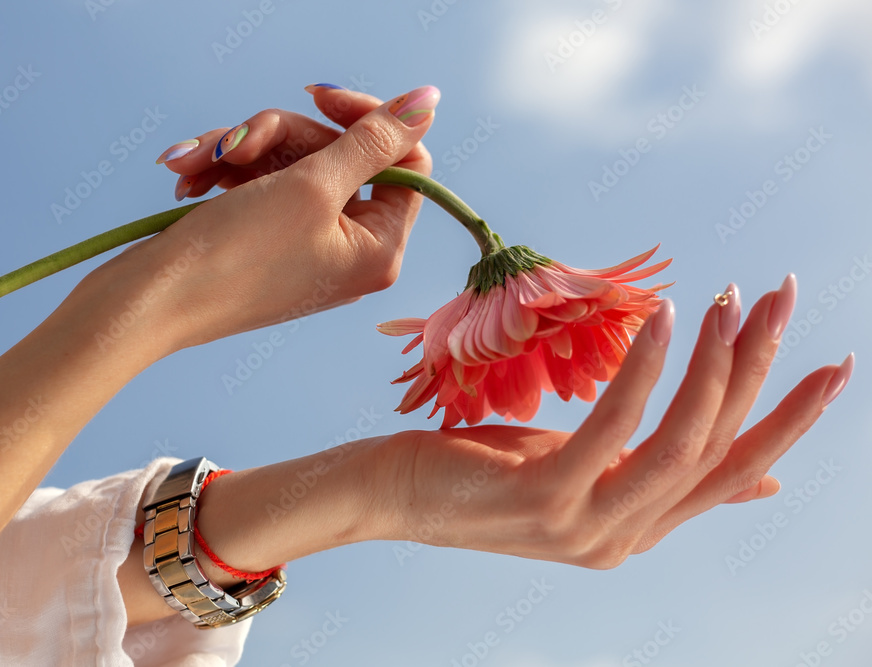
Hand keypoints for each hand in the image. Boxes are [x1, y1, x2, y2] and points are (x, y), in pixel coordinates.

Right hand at [91, 85, 440, 354]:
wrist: (149, 304)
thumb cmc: (234, 256)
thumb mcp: (312, 187)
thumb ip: (372, 142)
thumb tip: (426, 104)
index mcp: (379, 248)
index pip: (404, 161)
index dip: (364, 120)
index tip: (316, 97)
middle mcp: (348, 250)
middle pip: (339, 155)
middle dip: (280, 136)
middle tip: (237, 144)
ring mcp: (304, 245)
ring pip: (291, 162)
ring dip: (241, 149)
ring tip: (198, 164)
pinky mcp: (264, 239)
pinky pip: (259, 182)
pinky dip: (225, 171)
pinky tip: (190, 177)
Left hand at [374, 276, 853, 566]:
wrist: (395, 496)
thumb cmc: (487, 472)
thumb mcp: (586, 470)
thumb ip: (660, 470)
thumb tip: (763, 480)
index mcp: (637, 528)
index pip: (732, 471)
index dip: (789, 419)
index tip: (834, 365)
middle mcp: (621, 538)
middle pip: (717, 450)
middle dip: (762, 371)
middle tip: (786, 299)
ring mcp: (585, 526)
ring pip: (679, 442)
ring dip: (715, 365)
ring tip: (734, 299)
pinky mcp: (545, 496)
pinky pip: (613, 427)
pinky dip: (647, 370)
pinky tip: (670, 318)